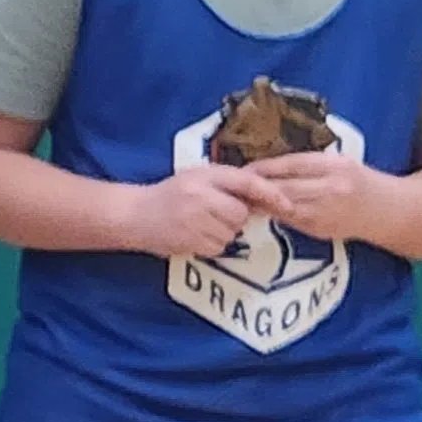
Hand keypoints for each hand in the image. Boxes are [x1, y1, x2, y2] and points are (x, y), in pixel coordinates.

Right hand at [125, 162, 272, 256]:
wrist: (133, 215)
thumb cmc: (170, 194)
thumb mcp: (198, 178)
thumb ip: (229, 184)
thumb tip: (266, 199)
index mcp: (205, 176)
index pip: (248, 183)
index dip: (270, 194)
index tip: (288, 205)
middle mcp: (201, 197)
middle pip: (240, 213)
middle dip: (233, 216)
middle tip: (212, 212)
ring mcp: (195, 221)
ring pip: (231, 232)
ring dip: (222, 231)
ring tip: (198, 223)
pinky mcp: (190, 242)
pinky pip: (219, 246)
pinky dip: (211, 243)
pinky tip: (193, 234)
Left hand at [242, 149, 384, 244]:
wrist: (387, 211)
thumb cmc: (360, 181)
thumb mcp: (339, 163)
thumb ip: (307, 165)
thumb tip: (267, 167)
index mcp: (335, 166)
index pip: (291, 164)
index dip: (263, 167)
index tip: (244, 168)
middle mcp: (330, 188)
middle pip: (283, 187)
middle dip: (256, 188)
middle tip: (235, 187)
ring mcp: (325, 211)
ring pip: (283, 207)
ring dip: (260, 204)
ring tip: (242, 199)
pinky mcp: (320, 230)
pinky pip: (290, 221)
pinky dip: (273, 215)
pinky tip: (261, 211)